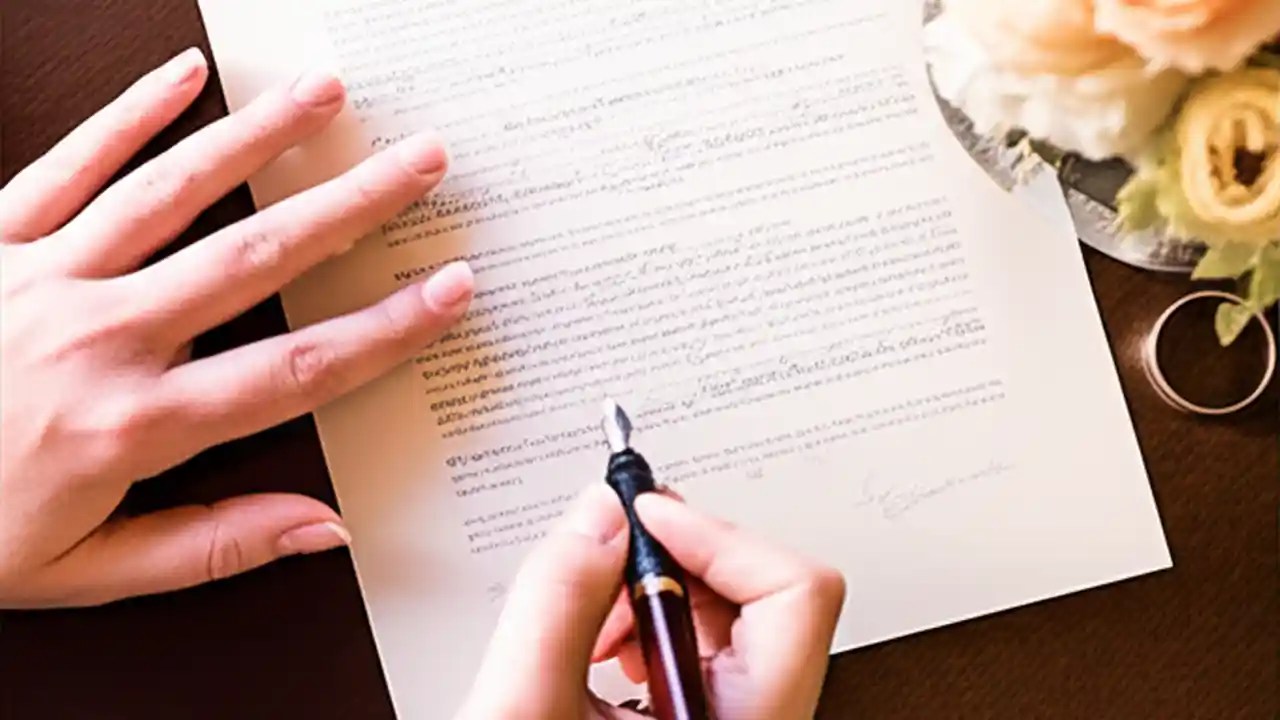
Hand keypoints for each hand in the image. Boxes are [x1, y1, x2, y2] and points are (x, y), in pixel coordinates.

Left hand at [0, 48, 473, 607]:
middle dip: (354, 206)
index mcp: (132, 425)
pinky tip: (183, 76)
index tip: (448, 290)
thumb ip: (212, 547)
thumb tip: (324, 528)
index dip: (386, 330)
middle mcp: (98, 337)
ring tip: (327, 96)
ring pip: (172, 192)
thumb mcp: (85, 573)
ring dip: (259, 138)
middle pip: (256, 258)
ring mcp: (41, 278)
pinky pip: (66, 165)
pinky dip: (126, 114)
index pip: (294, 368)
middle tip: (421, 163)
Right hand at [456, 486, 845, 719]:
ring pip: (739, 617)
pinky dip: (653, 622)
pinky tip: (601, 648)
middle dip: (678, 561)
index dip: (722, 537)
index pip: (796, 597)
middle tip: (608, 557)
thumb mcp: (522, 713)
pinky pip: (711, 646)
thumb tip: (599, 519)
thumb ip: (557, 605)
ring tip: (591, 622)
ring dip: (660, 591)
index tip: (650, 519)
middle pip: (770, 595)